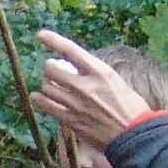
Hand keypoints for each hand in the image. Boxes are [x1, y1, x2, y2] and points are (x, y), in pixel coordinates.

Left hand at [30, 31, 150, 150]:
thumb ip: (93, 74)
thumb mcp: (113, 80)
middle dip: (48, 68)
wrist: (131, 132)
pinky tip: (36, 97)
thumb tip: (73, 69)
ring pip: (47, 88)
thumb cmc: (127, 105)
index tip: (40, 35)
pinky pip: (47, 106)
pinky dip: (39, 100)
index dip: (53, 41)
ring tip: (49, 85)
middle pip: (52, 70)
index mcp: (99, 71)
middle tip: (51, 70)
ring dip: (45, 85)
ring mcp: (75, 103)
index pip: (71, 51)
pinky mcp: (70, 120)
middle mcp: (85, 85)